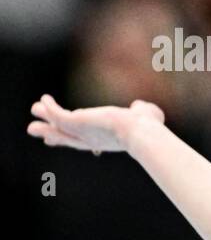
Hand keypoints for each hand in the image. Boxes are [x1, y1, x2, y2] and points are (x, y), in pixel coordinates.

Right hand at [27, 94, 163, 154]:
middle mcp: (91, 138)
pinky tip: (44, 98)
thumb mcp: (144, 116)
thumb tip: (140, 106)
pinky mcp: (76, 122)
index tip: (57, 140)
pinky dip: (50, 107)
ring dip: (45, 118)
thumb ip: (140, 111)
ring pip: (58, 126)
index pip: (84, 140)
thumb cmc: (148, 128)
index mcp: (105, 139)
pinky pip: (58, 115)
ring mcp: (82, 131)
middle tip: (34, 129)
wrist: (140, 132)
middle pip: (66, 137)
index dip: (72, 138)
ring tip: (33, 110)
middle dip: (51, 133)